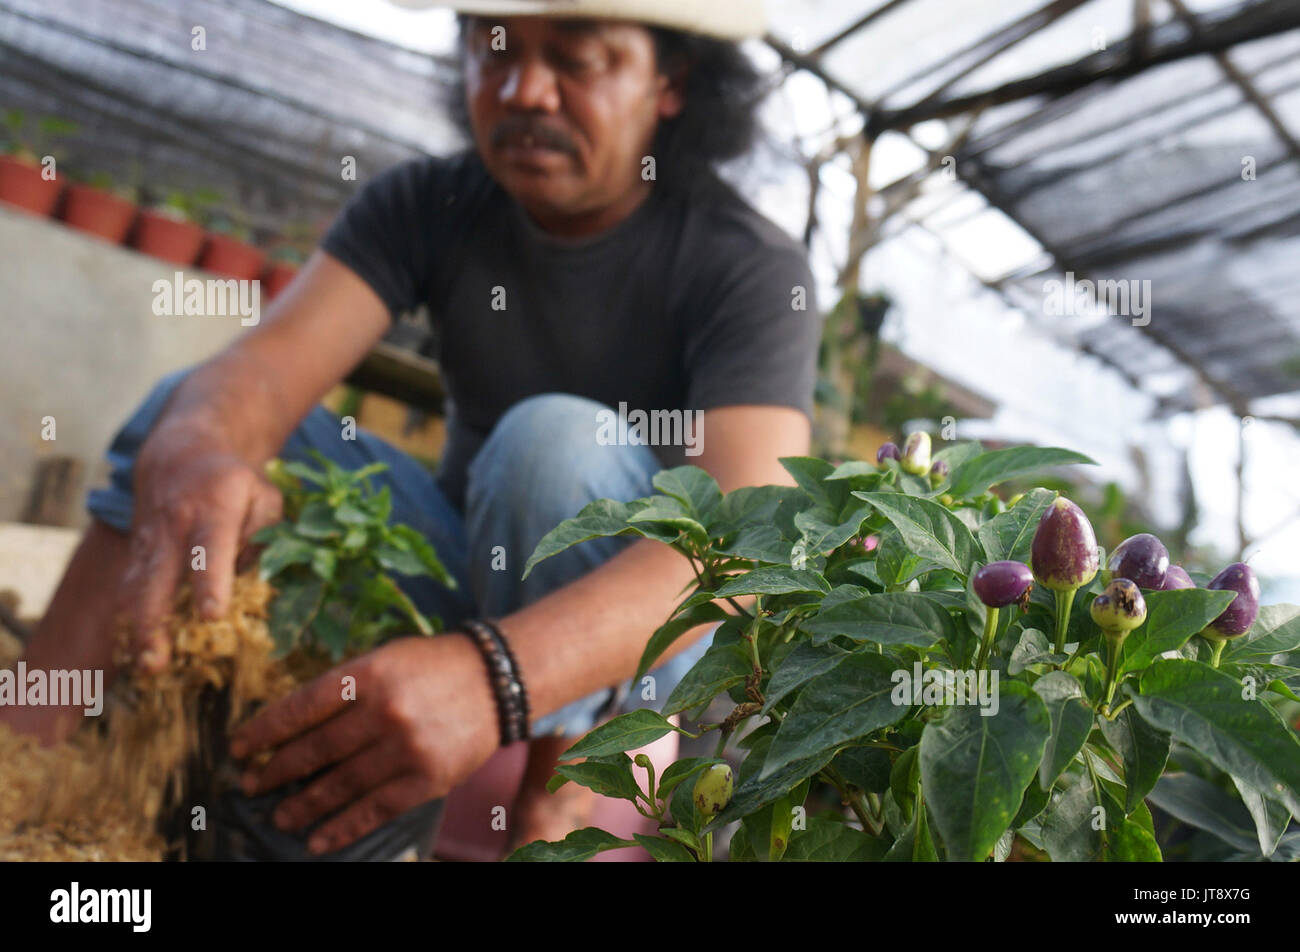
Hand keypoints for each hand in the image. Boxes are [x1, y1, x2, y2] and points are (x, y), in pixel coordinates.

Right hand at [121, 426, 281, 670]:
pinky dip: (134, 621)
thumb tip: (254, 578)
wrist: (178, 457)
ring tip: (147, 666)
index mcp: (214, 509)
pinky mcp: (136, 555)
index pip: (211, 549)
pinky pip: (132, 591)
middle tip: (156, 660)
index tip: (211, 615)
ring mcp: (149, 542)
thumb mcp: (264, 496)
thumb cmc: (233, 483)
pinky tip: (142, 651)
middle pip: (158, 577)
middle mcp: (175, 527)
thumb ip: (265, 536)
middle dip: (154, 620)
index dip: (211, 583)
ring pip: (137, 588)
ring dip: (139, 628)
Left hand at [229, 633, 499, 854]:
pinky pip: (376, 808)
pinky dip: (343, 826)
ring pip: (342, 784)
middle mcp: (385, 710)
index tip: (240, 749)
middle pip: (317, 749)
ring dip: (304, 804)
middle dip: (277, 771)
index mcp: (369, 673)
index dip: (265, 731)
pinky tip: (319, 837)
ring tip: (280, 816)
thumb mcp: (385, 659)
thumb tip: (292, 727)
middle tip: (252, 786)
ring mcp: (407, 747)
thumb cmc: (433, 666)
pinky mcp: (428, 778)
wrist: (498, 678)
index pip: (302, 707)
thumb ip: (344, 689)